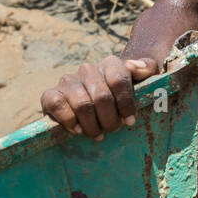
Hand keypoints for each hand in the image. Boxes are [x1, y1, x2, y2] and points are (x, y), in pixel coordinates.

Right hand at [40, 55, 160, 137]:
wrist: (93, 104)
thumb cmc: (121, 96)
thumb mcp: (141, 81)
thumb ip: (147, 68)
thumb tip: (133, 66)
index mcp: (110, 64)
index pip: (119, 80)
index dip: (125, 104)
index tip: (129, 121)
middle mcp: (88, 69)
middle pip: (102, 97)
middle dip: (110, 120)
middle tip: (112, 129)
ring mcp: (68, 81)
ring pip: (82, 105)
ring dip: (92, 125)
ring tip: (98, 134)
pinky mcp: (51, 95)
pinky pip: (58, 106)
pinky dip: (70, 122)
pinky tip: (78, 130)